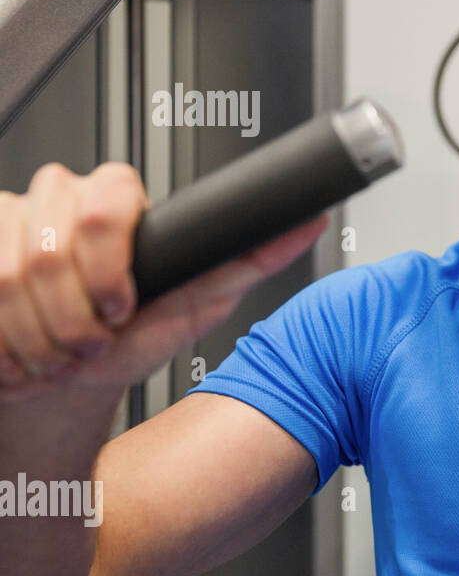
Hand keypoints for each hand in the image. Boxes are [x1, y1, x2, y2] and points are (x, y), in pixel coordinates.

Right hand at [0, 161, 329, 402]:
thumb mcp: (196, 304)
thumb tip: (311, 220)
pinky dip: (0, 340)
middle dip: (72, 316)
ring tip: (59, 352)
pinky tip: (17, 349)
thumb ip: (249, 259)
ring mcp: (5, 219)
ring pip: (8, 276)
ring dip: (37, 337)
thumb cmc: (129, 337)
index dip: (108, 268)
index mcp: (114, 201)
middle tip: (91, 341)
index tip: (119, 311)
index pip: (106, 200)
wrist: (66, 377)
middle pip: (50, 248)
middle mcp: (56, 198)